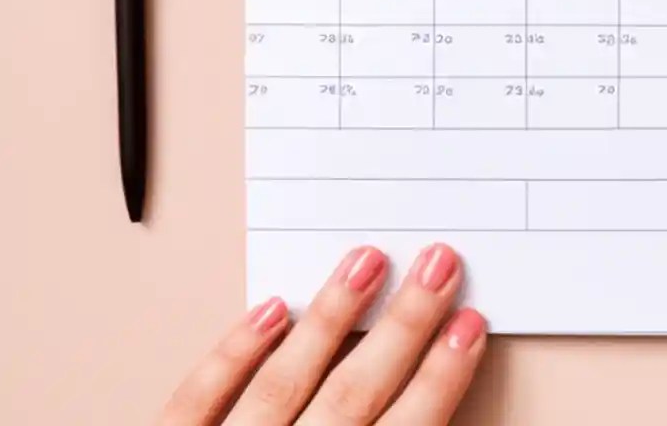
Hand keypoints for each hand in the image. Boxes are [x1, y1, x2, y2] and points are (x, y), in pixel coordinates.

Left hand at [158, 244, 484, 424]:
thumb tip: (434, 405)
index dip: (442, 375)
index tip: (469, 326)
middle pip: (354, 393)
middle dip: (403, 326)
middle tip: (438, 266)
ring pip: (284, 383)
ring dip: (332, 319)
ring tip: (366, 261)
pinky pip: (197, 401)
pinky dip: (233, 354)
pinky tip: (269, 310)